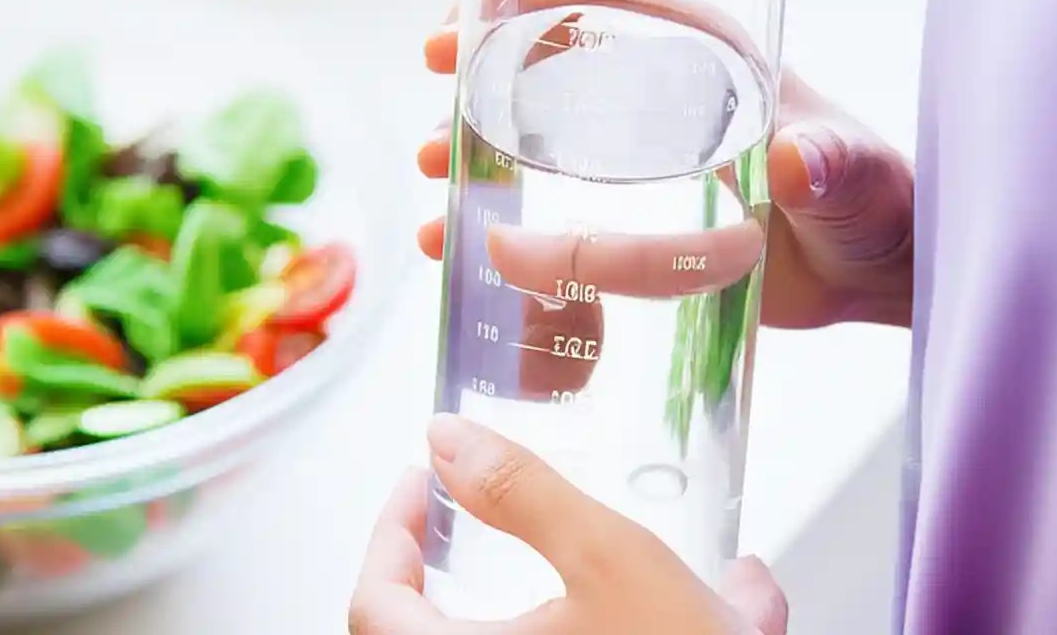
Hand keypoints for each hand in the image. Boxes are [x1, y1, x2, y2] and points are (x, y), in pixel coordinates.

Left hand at [349, 415, 787, 634]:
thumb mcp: (608, 560)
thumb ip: (522, 493)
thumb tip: (448, 440)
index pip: (377, 605)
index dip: (388, 534)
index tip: (419, 484)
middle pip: (421, 634)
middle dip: (441, 570)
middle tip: (458, 520)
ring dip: (508, 607)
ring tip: (558, 556)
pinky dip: (584, 629)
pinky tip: (680, 606)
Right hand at [416, 0, 914, 328]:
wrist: (875, 268)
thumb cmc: (877, 209)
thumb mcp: (859, 183)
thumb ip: (833, 168)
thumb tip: (797, 156)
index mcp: (707, 61)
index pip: (603, 4)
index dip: (519, 6)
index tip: (457, 32)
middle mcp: (662, 97)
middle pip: (548, 64)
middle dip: (478, 79)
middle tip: (435, 113)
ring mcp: (642, 158)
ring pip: (536, 135)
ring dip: (476, 148)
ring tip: (436, 175)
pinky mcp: (632, 216)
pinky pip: (550, 205)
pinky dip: (497, 218)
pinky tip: (455, 243)